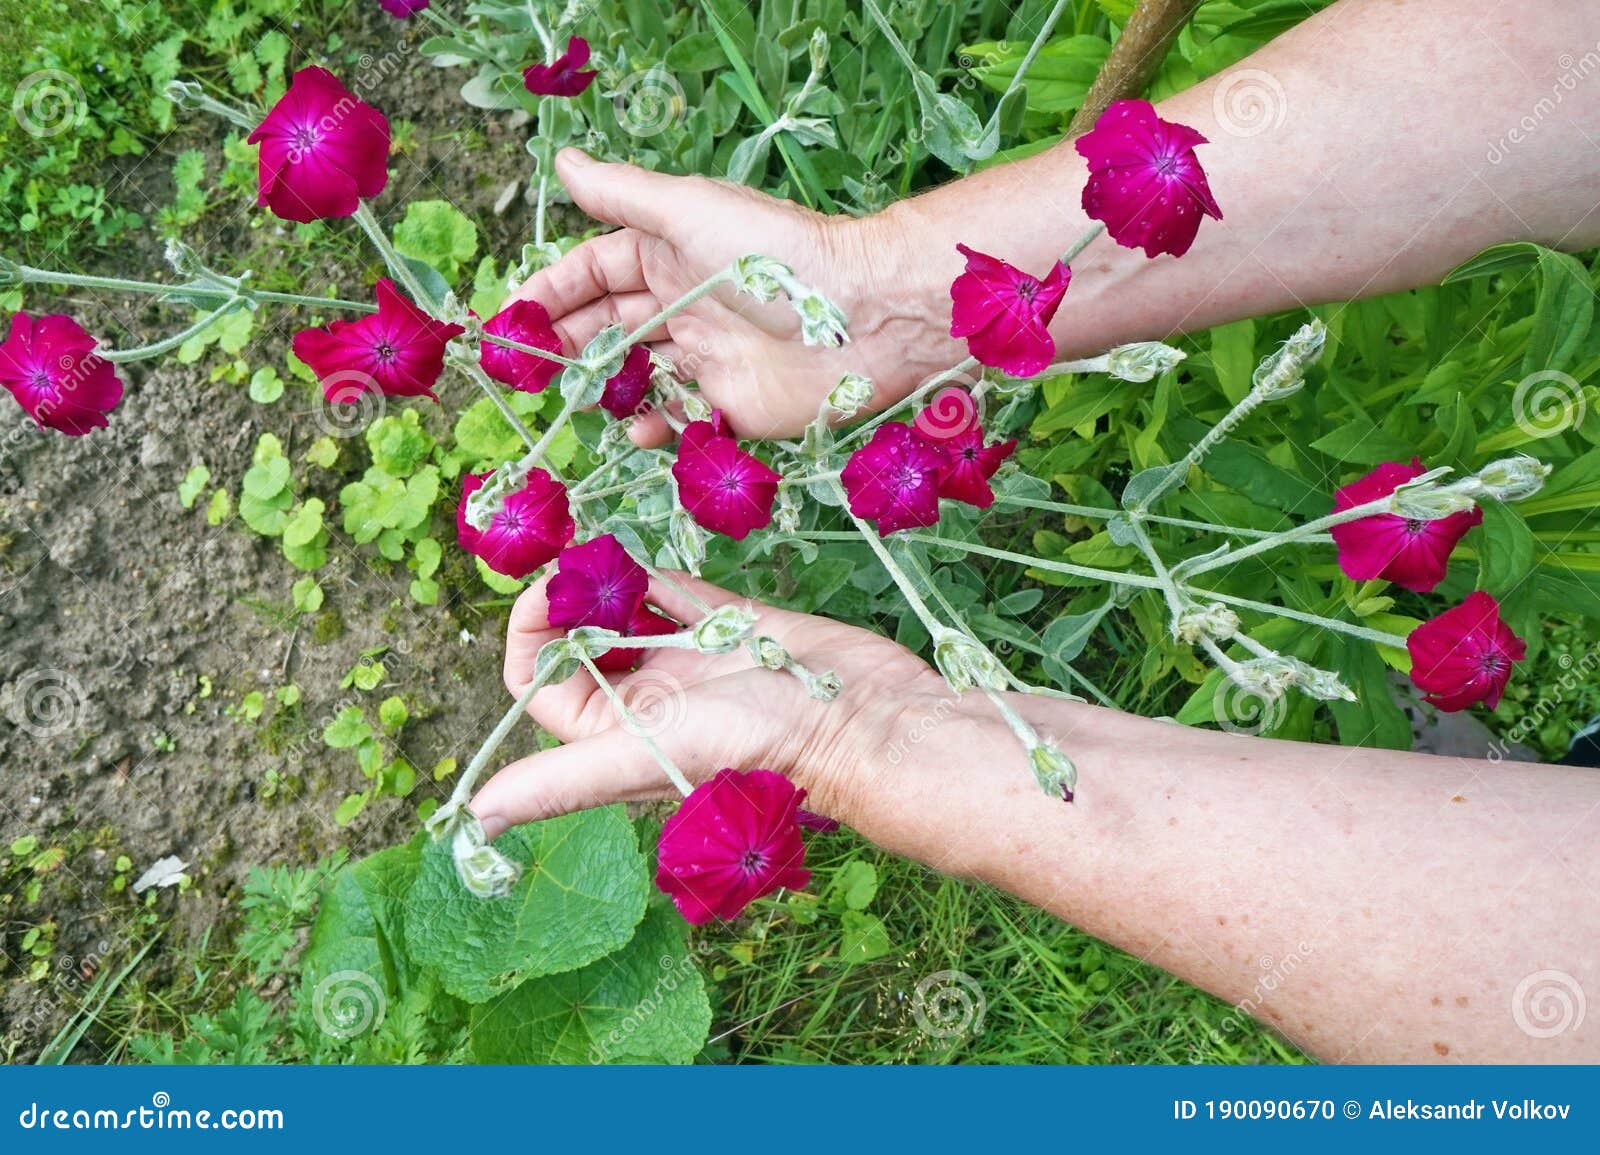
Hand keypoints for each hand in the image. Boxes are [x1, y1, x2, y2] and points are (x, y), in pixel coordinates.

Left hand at [469, 571, 957, 840]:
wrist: (866, 721)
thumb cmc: (760, 745)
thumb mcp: (647, 756)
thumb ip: (562, 782)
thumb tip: (475, 816)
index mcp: (617, 736)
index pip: (542, 684)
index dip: (531, 636)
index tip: (547, 591)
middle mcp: (647, 700)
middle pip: (578, 643)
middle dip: (567, 599)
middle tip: (576, 562)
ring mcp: (690, 661)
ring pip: (623, 612)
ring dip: (603, 579)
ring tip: (595, 549)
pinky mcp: (732, 626)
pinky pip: (675, 591)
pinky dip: (649, 570)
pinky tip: (631, 547)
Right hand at [509, 149, 959, 442]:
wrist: (859, 316)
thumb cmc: (773, 253)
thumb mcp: (689, 210)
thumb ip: (623, 195)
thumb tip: (563, 163)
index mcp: (669, 253)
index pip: (594, 271)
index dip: (550, 291)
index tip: (509, 320)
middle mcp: (684, 305)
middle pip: (608, 326)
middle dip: (565, 345)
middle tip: (525, 370)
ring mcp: (706, 357)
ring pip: (636, 375)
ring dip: (602, 387)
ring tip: (573, 400)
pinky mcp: (731, 407)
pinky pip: (678, 420)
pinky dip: (651, 427)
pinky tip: (633, 428)